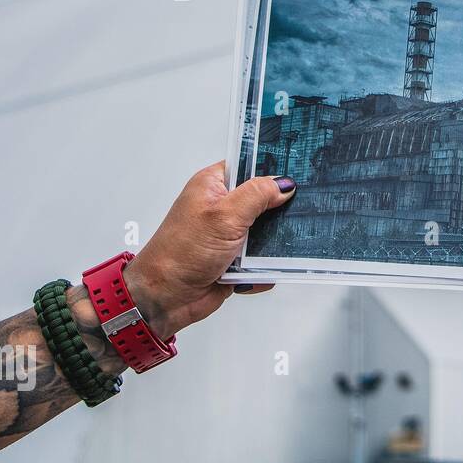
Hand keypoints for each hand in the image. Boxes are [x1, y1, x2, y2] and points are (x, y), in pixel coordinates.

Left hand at [121, 162, 295, 339]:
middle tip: (289, 215)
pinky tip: (252, 272)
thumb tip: (284, 184)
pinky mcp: (236, 257)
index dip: (271, 167)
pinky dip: (262, 267)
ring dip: (269, 244)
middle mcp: (222, 207)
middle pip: (264, 199)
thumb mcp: (224, 215)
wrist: (166, 297)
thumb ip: (257, 195)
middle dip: (277, 211)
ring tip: (264, 250)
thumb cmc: (180, 253)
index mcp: (213, 185)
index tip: (296, 172)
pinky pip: (263, 258)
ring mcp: (229, 233)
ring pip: (268, 231)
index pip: (249, 165)